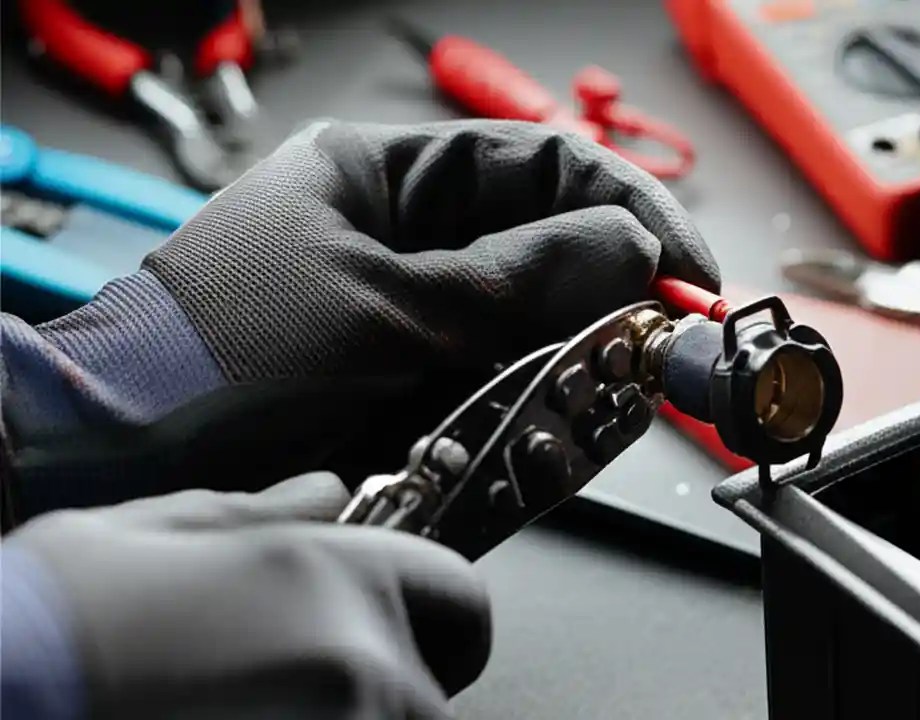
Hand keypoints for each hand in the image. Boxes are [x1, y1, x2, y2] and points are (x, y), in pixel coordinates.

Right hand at [3, 473, 490, 718]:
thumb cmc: (49, 622)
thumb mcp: (147, 537)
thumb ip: (262, 516)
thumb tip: (329, 492)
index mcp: (330, 578)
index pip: (461, 600)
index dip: (437, 618)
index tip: (410, 634)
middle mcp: (357, 663)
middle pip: (430, 691)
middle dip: (388, 686)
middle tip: (303, 683)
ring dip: (344, 719)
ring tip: (246, 707)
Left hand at [150, 118, 718, 380]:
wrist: (122, 462)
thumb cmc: (215, 360)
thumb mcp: (383, 308)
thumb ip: (518, 279)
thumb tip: (631, 247)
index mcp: (384, 176)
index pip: (538, 164)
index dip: (625, 208)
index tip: (684, 268)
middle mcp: (402, 236)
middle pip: (545, 245)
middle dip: (608, 295)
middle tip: (657, 344)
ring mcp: (408, 314)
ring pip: (530, 323)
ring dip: (576, 359)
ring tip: (607, 395)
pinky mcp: (409, 386)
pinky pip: (498, 384)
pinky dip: (536, 408)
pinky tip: (555, 430)